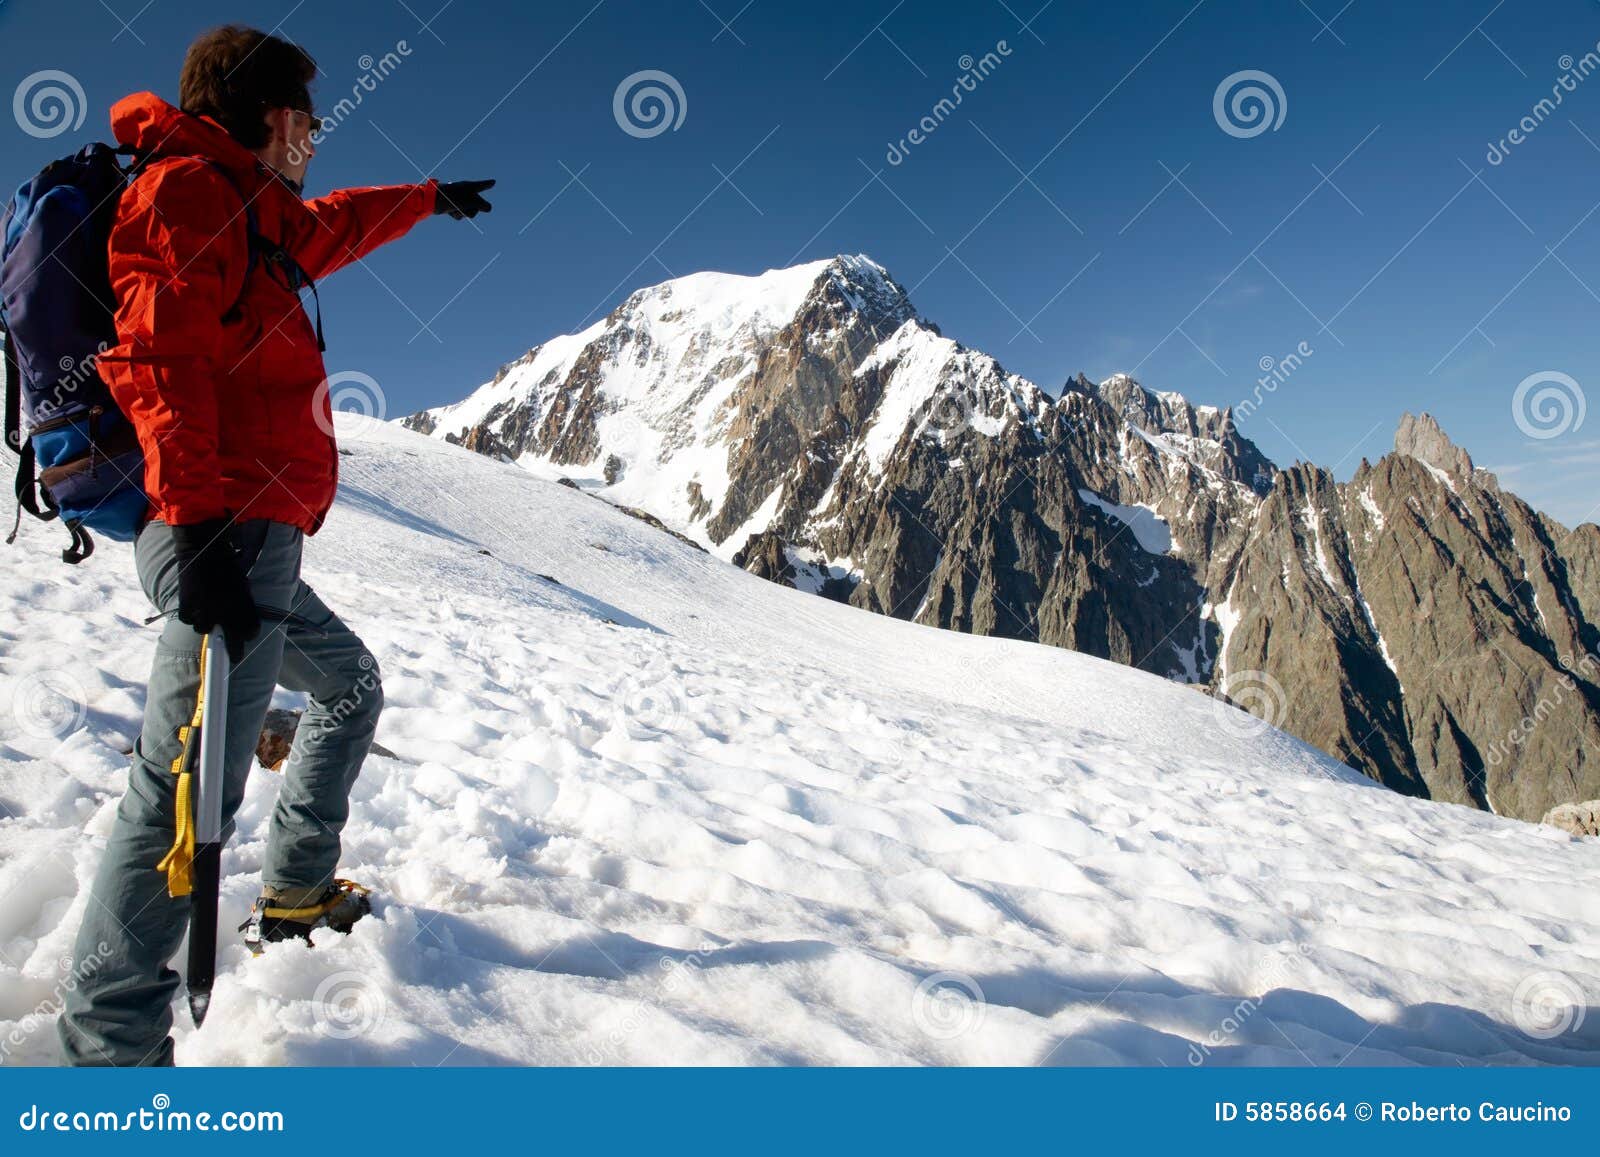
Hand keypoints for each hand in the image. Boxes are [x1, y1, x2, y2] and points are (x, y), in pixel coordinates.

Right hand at [170, 518, 261, 662]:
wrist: (205, 551)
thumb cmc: (227, 567)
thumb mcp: (243, 586)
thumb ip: (244, 605)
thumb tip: (245, 622)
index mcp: (243, 606)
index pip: (250, 633)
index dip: (248, 636)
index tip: (245, 639)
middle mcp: (225, 612)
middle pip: (231, 642)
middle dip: (233, 651)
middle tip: (233, 658)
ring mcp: (205, 610)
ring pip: (205, 630)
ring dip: (207, 625)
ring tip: (207, 614)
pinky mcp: (187, 605)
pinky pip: (189, 620)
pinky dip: (191, 616)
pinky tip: (194, 608)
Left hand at [433, 178, 494, 219]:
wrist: (434, 200)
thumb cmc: (455, 197)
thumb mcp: (474, 201)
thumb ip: (485, 206)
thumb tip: (487, 209)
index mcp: (471, 187)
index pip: (483, 185)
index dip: (488, 184)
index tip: (493, 182)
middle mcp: (466, 192)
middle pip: (479, 205)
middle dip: (473, 208)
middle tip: (463, 203)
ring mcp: (460, 200)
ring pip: (470, 213)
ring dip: (464, 213)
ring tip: (455, 206)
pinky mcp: (453, 206)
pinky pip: (460, 215)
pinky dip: (456, 214)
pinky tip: (450, 210)